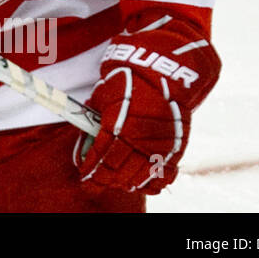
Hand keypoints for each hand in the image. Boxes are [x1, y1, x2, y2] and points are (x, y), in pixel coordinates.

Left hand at [76, 12, 220, 193]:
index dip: (90, 169)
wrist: (163, 74)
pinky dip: (150, 183)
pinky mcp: (175, 149)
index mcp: (118, 124)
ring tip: (115, 181)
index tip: (84, 173)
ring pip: (139, 178)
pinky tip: (139, 181)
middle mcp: (139, 138)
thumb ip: (93, 118)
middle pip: (118, 172)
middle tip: (96, 180)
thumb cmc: (127, 81)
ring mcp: (158, 146)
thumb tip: (85, 136)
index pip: (101, 156)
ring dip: (124, 183)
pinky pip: (163, 175)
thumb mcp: (103, 95)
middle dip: (104, 179)